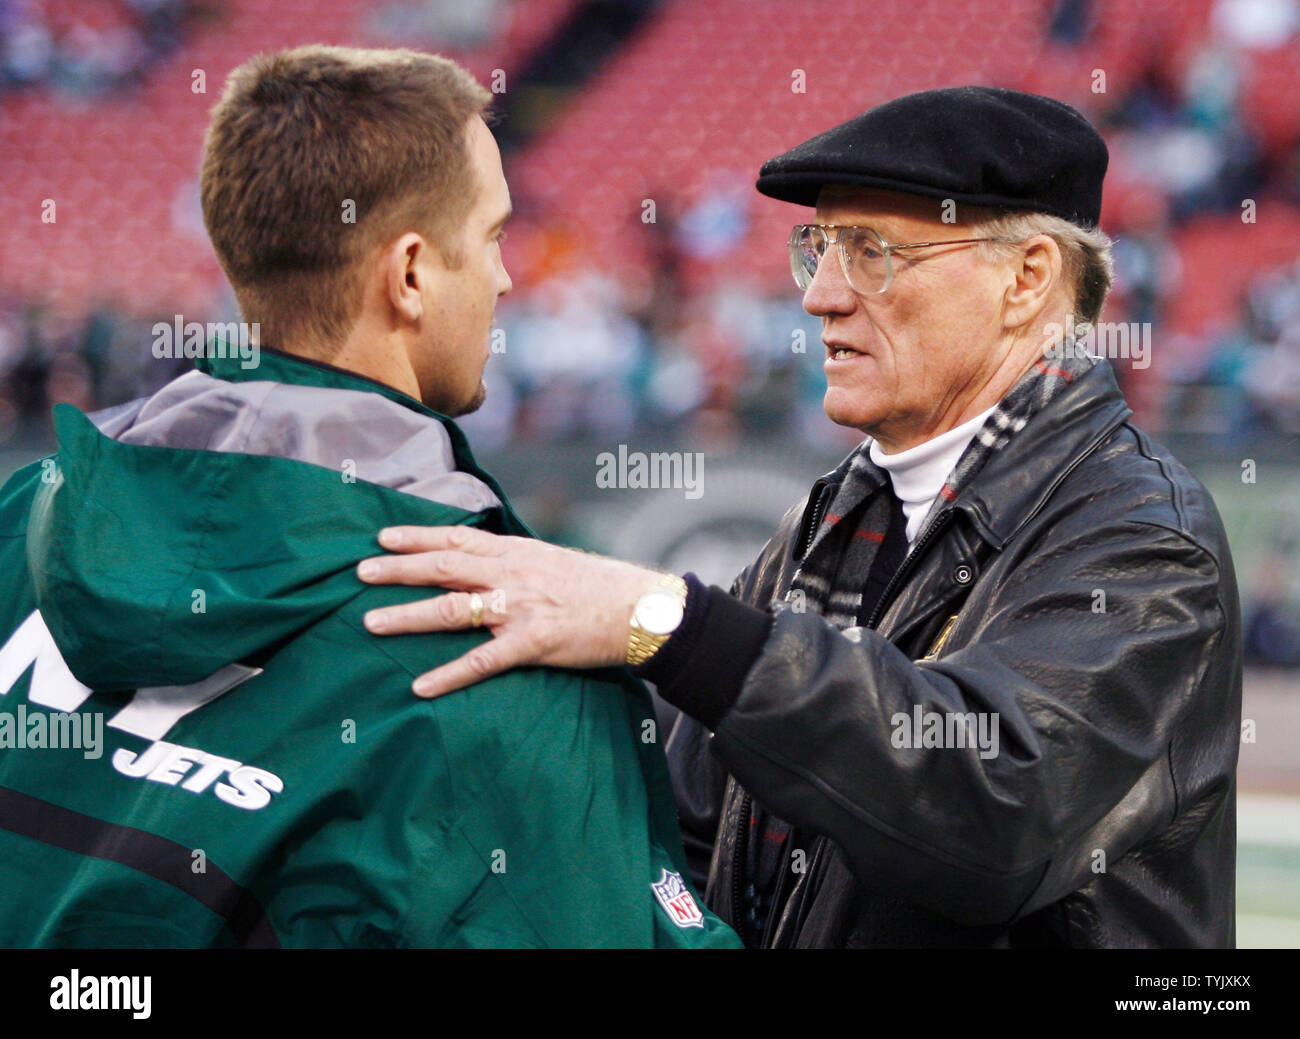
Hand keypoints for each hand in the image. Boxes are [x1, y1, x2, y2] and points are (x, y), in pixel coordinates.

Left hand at [356, 526, 665, 697]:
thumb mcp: (553, 560)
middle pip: (444, 566)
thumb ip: (515, 561)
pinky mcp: (534, 643)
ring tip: (372, 622)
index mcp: (517, 551)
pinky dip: (449, 675)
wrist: (642, 608)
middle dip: (399, 569)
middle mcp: (513, 574)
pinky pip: (483, 661)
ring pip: (454, 609)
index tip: (382, 537)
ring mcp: (521, 608)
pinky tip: (421, 686)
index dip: (417, 536)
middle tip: (360, 573)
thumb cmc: (599, 587)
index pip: (457, 538)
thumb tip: (482, 561)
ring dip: (409, 615)